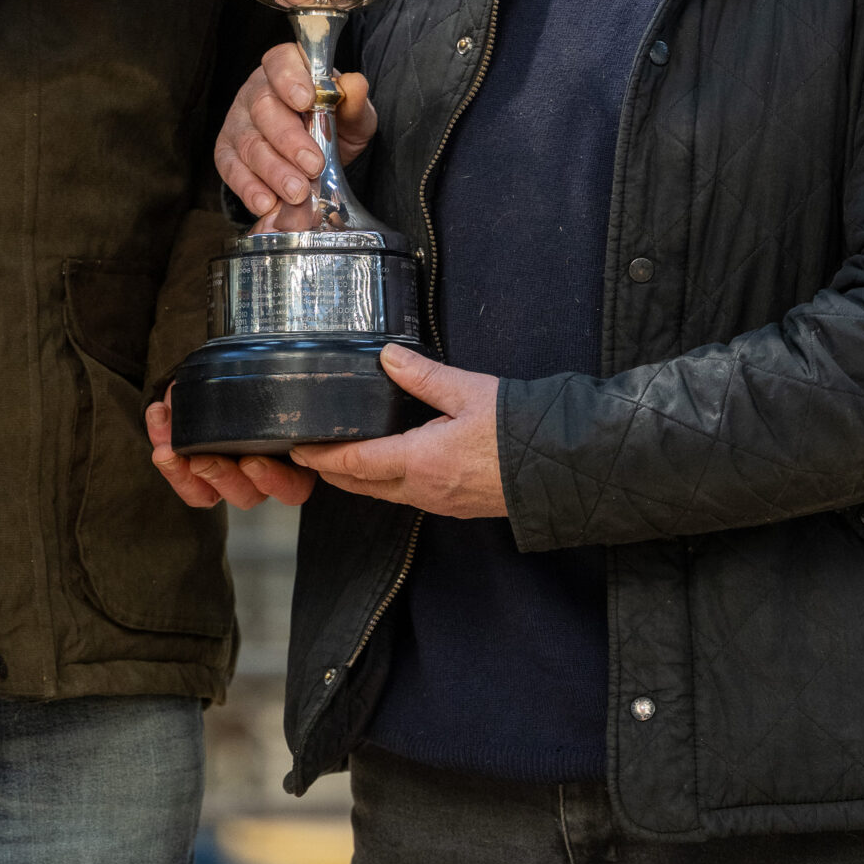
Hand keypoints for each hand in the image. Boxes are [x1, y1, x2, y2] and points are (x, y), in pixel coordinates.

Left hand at [146, 389, 315, 511]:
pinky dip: (165, 457)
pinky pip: (181, 483)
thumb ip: (263, 384)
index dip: (274, 481)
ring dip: (185, 476)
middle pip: (248, 496)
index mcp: (289, 461)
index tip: (251, 461)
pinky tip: (158, 419)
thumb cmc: (250, 387)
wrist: (216, 380)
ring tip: (167, 451)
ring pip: (210, 496)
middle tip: (203, 460)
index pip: (292, 487)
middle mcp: (260, 479)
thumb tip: (267, 372)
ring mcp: (226, 481)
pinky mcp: (196, 482)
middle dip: (223, 478)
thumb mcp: (261, 384)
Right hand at [216, 41, 376, 216]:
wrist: (317, 159)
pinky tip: (267, 202)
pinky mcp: (227, 152)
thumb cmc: (333, 125)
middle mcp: (256, 91)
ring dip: (273, 170)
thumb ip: (354, 102)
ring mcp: (238, 122)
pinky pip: (231, 169)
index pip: (281, 62)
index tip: (306, 102)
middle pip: (263, 108)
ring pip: (249, 142)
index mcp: (287, 69)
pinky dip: (248, 188)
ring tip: (297, 192)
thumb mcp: (353, 114)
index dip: (290, 79)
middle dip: (288, 139)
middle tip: (313, 164)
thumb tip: (354, 85)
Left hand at [291, 345, 505, 517]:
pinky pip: (411, 498)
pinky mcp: (458, 507)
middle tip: (311, 454)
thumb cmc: (519, 429)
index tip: (298, 449)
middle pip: (363, 486)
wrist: (565, 466)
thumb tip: (387, 356)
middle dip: (334, 472)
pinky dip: (389, 484)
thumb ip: (423, 376)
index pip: (355, 464)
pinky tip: (391, 467)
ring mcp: (441, 503)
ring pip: (386, 495)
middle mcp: (424, 490)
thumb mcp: (468, 392)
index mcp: (420, 462)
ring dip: (362, 480)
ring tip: (344, 458)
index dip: (323, 458)